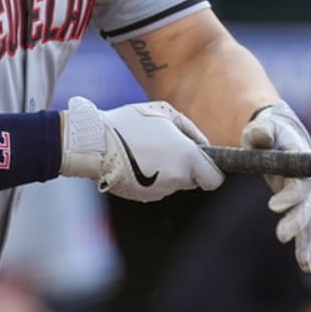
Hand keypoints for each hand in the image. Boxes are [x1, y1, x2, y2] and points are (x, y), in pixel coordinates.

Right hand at [59, 97, 223, 201]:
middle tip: (165, 150)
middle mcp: (177, 178)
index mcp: (188, 157)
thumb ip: (190, 131)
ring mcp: (160, 190)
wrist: (96, 142)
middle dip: (184, 169)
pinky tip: (135, 163)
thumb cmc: (131, 123)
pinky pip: (154, 189)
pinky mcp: (143, 198)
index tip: (201, 164)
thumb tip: (203, 146)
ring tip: (144, 152)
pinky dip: (149, 179)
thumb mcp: (165, 113)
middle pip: (191, 181)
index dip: (209, 171)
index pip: (214, 179)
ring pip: (172, 184)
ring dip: (165, 173)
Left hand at [242, 100, 310, 271]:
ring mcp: (308, 197)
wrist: (280, 136)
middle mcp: (310, 181)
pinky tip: (306, 265)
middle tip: (281, 235)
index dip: (290, 195)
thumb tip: (262, 136)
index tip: (273, 207)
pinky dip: (307, 246)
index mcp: (302, 162)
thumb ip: (261, 131)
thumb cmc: (268, 131)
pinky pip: (307, 229)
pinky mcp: (302, 207)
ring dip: (307, 241)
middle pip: (307, 205)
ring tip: (304, 261)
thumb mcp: (262, 127)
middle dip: (296, 221)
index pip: (300, 181)